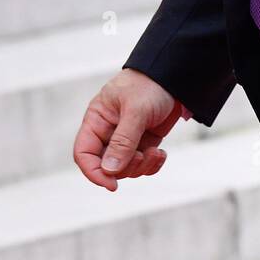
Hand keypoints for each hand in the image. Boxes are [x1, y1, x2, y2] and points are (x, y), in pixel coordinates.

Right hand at [72, 68, 184, 190]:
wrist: (175, 76)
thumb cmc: (150, 85)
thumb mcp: (136, 110)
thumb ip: (123, 141)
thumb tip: (109, 171)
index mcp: (97, 120)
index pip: (83, 153)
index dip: (93, 172)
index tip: (111, 184)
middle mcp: (108, 131)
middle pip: (106, 165)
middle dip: (125, 167)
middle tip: (143, 156)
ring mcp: (126, 138)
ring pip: (125, 168)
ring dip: (141, 166)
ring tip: (155, 153)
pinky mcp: (144, 141)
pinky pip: (142, 163)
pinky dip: (152, 164)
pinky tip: (161, 153)